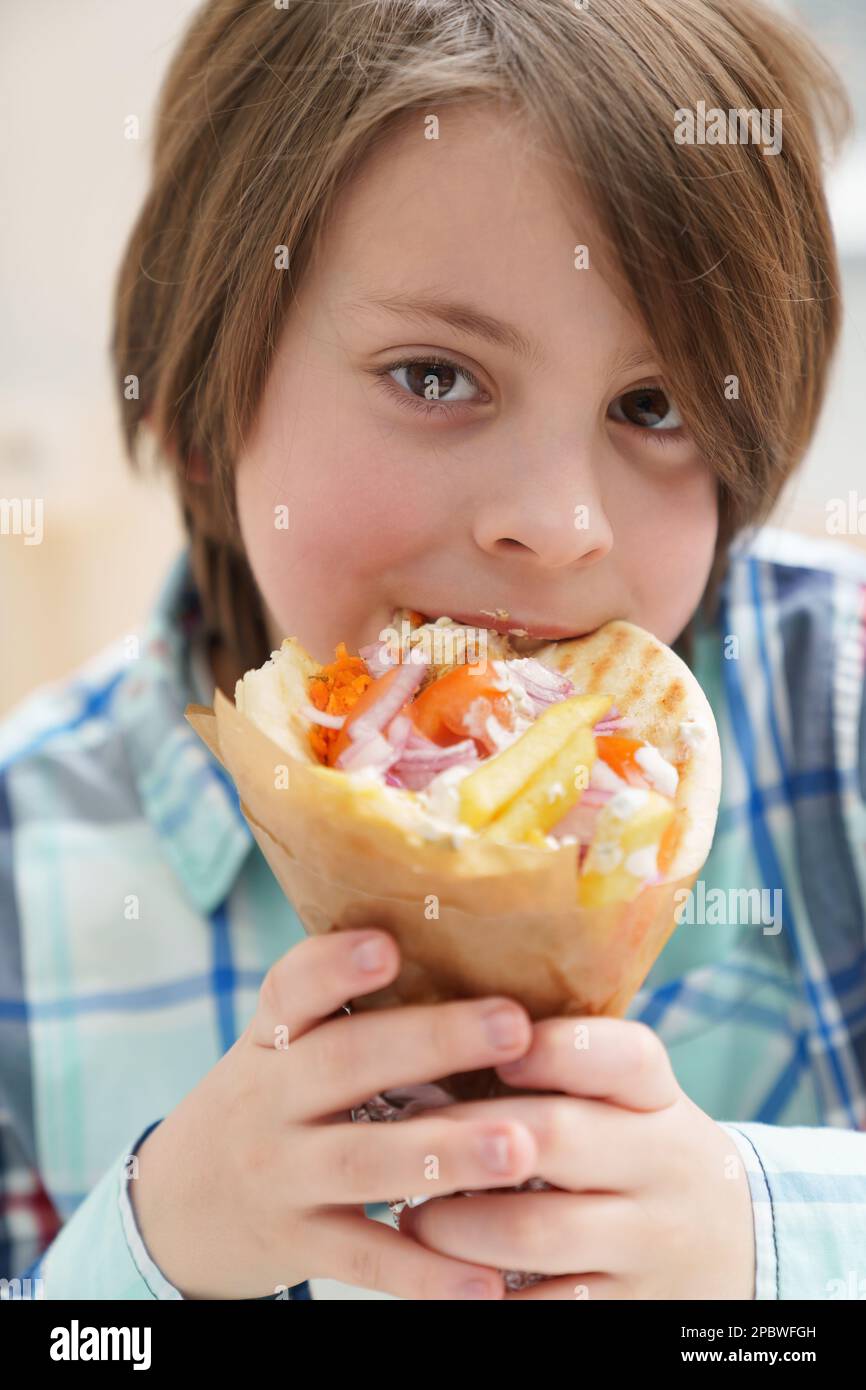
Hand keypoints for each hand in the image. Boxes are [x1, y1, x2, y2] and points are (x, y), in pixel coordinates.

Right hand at [130, 929, 542, 1298]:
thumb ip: (344, 1010)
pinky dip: (424, 1274)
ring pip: (365, 1161)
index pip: (292, 988)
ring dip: (445, 1153)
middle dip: (434, 1042)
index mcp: (272, 1039)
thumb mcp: (279, 1048)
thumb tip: (465, 944)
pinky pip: (366, 1260)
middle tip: (514, 1025)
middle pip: (346, 1063)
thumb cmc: (265, 1104)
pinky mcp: (298, 1244)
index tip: (388, 943)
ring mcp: (282, 1175)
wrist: (176, 1209)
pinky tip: (485, 1282)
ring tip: (519, 1145)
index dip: (335, 964)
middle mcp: (270, 1100)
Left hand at [398, 1016, 756, 1298]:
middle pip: (560, 1135)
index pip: (625, 1056)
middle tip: (408, 1144)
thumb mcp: (634, 1103)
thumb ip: (567, 1070)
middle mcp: (664, 1165)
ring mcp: (649, 1243)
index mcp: (658, 1099)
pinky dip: (486, 1293)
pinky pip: (546, 1306)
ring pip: (537, 1230)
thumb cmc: (644, 1155)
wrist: (737, 1249)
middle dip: (465, 1139)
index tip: (498, 1051)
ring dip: (456, 1226)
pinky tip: (450, 1276)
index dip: (557, 1048)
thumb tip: (447, 1039)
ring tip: (414, 1218)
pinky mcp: (631, 1309)